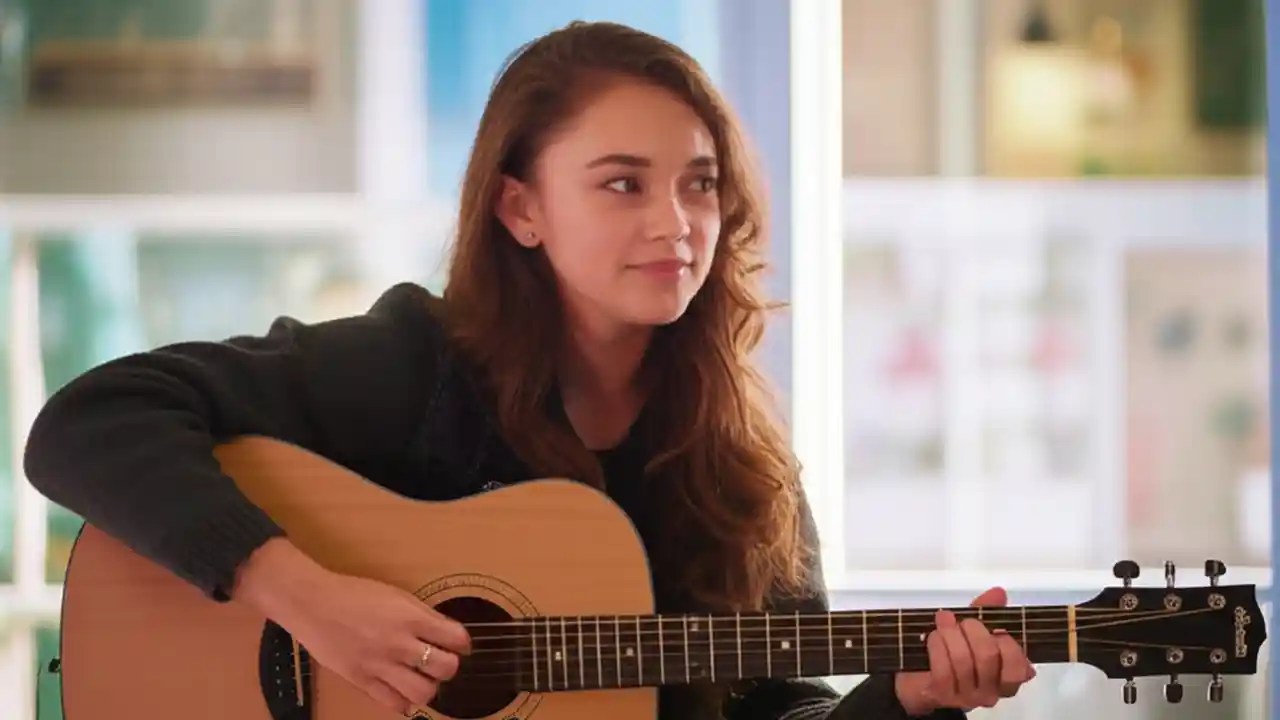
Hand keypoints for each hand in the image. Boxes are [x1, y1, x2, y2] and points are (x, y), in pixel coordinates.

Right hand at [234, 538, 471, 714]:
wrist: (312, 603)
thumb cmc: (354, 593)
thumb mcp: (395, 594)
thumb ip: (421, 614)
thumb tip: (444, 632)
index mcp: (410, 618)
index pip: (456, 638)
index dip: (462, 643)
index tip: (458, 644)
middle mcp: (399, 644)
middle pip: (445, 668)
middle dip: (449, 666)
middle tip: (440, 661)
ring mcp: (380, 665)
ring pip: (423, 692)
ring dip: (428, 687)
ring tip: (422, 678)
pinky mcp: (362, 681)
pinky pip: (393, 703)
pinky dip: (404, 702)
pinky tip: (403, 691)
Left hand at [894, 586, 1035, 715]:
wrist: (916, 675)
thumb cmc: (951, 650)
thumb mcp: (970, 629)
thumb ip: (987, 611)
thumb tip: (999, 593)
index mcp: (1007, 678)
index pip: (1018, 663)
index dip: (1005, 640)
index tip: (993, 628)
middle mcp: (992, 692)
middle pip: (988, 655)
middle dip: (972, 630)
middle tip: (961, 623)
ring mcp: (968, 698)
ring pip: (963, 661)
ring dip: (949, 635)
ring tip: (942, 624)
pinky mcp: (943, 697)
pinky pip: (944, 671)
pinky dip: (937, 647)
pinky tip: (932, 638)